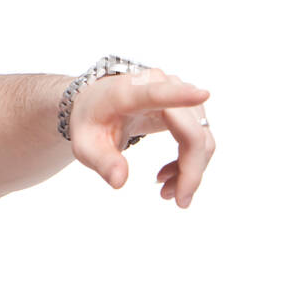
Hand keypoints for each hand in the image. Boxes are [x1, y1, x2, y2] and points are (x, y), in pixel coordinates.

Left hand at [68, 67, 213, 207]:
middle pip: (191, 131)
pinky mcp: (186, 106)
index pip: (156, 94)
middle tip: (180, 201)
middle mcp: (159, 85)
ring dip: (190, 170)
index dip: (179, 96)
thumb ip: (101, 161)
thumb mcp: (85, 144)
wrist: (97, 104)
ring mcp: (177, 93)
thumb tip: (119, 181)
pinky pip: (199, 138)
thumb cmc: (91, 122)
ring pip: (200, 138)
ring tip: (165, 192)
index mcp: (128, 92)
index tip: (201, 95)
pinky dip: (188, 162)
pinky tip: (167, 177)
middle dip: (191, 170)